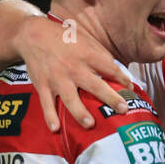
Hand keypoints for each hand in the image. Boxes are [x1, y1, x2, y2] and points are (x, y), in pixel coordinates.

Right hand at [14, 15, 131, 130]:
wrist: (33, 35)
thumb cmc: (64, 39)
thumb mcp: (85, 40)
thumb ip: (101, 56)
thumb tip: (118, 73)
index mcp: (87, 55)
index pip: (110, 68)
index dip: (122, 79)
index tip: (130, 89)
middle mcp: (74, 68)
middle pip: (95, 85)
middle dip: (110, 98)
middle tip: (123, 109)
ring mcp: (58, 78)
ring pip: (71, 98)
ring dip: (80, 112)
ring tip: (90, 124)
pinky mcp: (43, 85)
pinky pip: (47, 103)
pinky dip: (50, 116)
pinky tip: (55, 128)